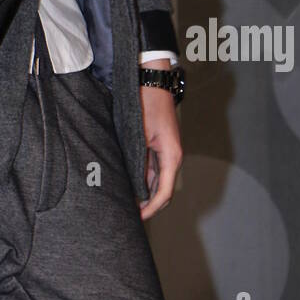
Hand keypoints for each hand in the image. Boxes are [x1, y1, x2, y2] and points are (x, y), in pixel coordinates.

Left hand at [138, 74, 182, 219]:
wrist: (150, 81)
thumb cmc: (146, 104)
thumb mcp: (139, 134)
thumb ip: (138, 161)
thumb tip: (133, 185)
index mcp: (172, 156)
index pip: (164, 192)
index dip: (152, 208)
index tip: (138, 218)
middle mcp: (172, 157)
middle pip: (162, 190)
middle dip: (148, 205)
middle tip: (129, 216)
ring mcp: (166, 152)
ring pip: (157, 181)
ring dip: (145, 193)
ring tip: (127, 203)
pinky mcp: (158, 146)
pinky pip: (152, 170)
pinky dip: (143, 180)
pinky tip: (129, 184)